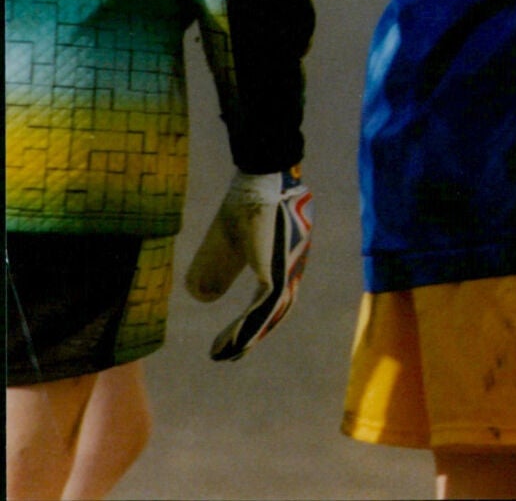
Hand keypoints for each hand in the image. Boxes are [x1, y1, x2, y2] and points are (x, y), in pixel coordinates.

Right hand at [185, 168, 312, 359]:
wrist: (260, 180)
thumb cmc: (244, 206)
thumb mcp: (225, 244)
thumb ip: (216, 267)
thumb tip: (203, 297)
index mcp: (280, 262)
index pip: (271, 301)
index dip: (253, 323)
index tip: (231, 342)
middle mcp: (290, 268)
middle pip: (274, 312)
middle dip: (251, 336)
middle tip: (227, 356)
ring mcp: (287, 268)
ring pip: (270, 314)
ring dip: (247, 337)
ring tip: (225, 355)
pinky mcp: (278, 268)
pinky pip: (266, 306)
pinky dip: (249, 327)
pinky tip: (233, 341)